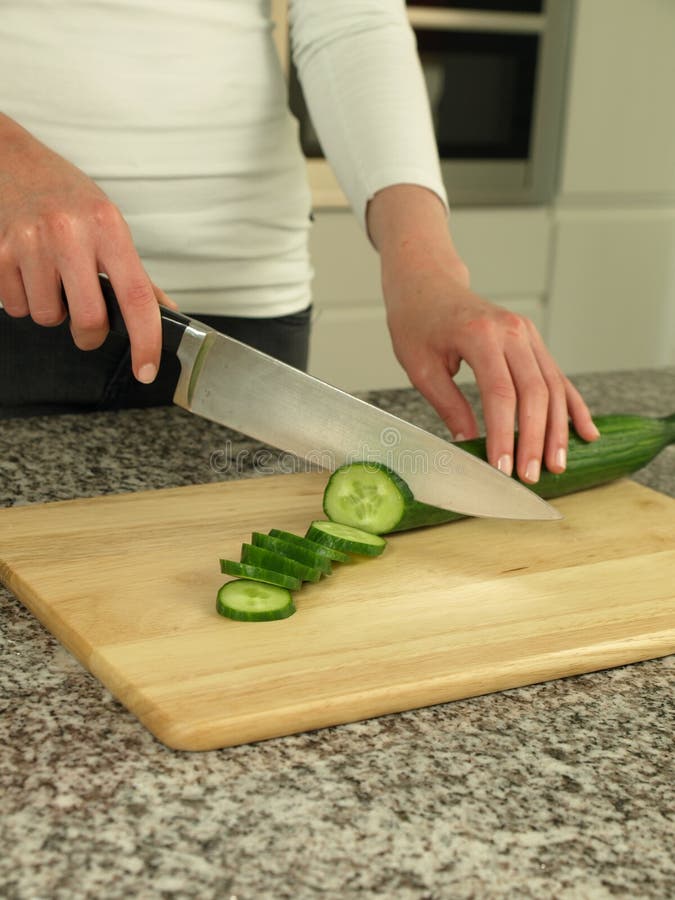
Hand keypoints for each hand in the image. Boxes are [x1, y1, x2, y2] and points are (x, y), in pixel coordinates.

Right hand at [0, 114, 171, 382]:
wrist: (12, 161)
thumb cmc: (68, 198)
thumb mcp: (110, 225)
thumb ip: (136, 275)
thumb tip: (166, 313)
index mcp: (108, 227)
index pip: (136, 296)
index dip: (146, 340)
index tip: (146, 369)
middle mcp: (69, 233)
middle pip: (89, 319)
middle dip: (89, 334)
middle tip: (87, 321)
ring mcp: (30, 242)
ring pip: (47, 318)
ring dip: (53, 312)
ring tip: (52, 280)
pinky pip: (16, 307)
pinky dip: (24, 301)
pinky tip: (29, 273)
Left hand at [367, 185, 598, 482]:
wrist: (427, 283)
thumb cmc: (416, 322)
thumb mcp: (420, 366)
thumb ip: (448, 404)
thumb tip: (469, 445)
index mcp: (479, 335)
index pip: (500, 393)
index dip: (504, 434)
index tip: (503, 469)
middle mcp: (511, 330)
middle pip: (534, 392)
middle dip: (535, 439)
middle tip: (531, 477)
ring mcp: (526, 333)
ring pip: (552, 386)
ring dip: (557, 429)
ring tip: (557, 466)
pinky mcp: (532, 340)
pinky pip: (557, 376)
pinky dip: (572, 406)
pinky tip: (585, 433)